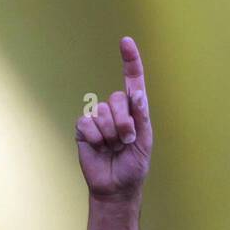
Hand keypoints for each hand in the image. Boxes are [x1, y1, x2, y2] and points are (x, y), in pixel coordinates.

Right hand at [75, 36, 152, 200]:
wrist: (115, 187)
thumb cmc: (133, 167)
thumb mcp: (145, 143)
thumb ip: (142, 118)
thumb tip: (136, 93)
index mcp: (134, 111)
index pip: (132, 81)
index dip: (130, 61)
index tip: (126, 42)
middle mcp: (115, 110)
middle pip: (117, 99)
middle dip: (124, 124)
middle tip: (126, 142)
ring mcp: (98, 118)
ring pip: (102, 113)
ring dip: (111, 135)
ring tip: (114, 148)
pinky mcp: (83, 128)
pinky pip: (88, 123)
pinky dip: (96, 139)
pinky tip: (100, 149)